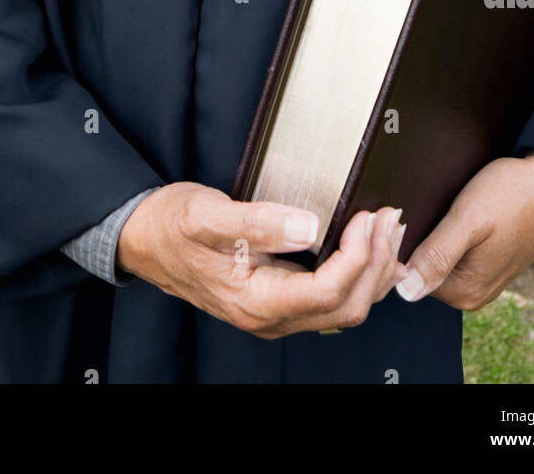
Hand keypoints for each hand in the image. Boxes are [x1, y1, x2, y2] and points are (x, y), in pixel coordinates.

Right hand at [117, 181, 408, 337]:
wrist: (144, 239)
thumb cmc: (171, 226)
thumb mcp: (208, 215)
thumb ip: (258, 222)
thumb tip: (309, 225)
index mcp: (255, 302)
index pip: (327, 291)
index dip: (357, 256)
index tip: (368, 218)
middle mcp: (269, 317)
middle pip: (346, 307)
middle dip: (376, 264)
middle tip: (389, 219)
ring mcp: (274, 312)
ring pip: (343, 308)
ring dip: (372, 271)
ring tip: (387, 231)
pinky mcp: (277, 299)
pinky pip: (330, 300)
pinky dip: (357, 276)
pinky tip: (367, 251)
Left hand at [394, 152, 533, 309]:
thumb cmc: (513, 194)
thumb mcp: (469, 220)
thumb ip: (438, 256)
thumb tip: (406, 292)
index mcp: (465, 292)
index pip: (409, 278)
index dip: (403, 247)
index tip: (407, 219)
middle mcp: (475, 294)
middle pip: (424, 270)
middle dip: (420, 241)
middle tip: (431, 206)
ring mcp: (486, 278)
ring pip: (440, 258)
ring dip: (436, 234)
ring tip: (448, 206)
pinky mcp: (493, 260)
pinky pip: (458, 251)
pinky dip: (453, 232)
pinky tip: (463, 212)